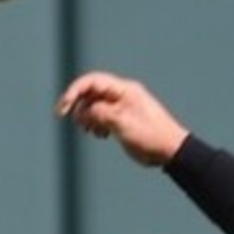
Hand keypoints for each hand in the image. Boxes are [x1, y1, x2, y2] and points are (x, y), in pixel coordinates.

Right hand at [55, 72, 189, 166]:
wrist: (171, 151)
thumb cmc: (151, 136)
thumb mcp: (122, 123)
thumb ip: (100, 113)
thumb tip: (84, 111)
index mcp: (124, 90)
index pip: (92, 82)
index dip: (74, 91)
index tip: (63, 108)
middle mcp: (122, 95)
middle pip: (91, 92)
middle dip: (79, 106)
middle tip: (76, 124)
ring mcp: (122, 106)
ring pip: (95, 105)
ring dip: (87, 117)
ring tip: (90, 132)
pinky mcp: (123, 119)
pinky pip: (103, 116)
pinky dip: (96, 124)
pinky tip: (100, 135)